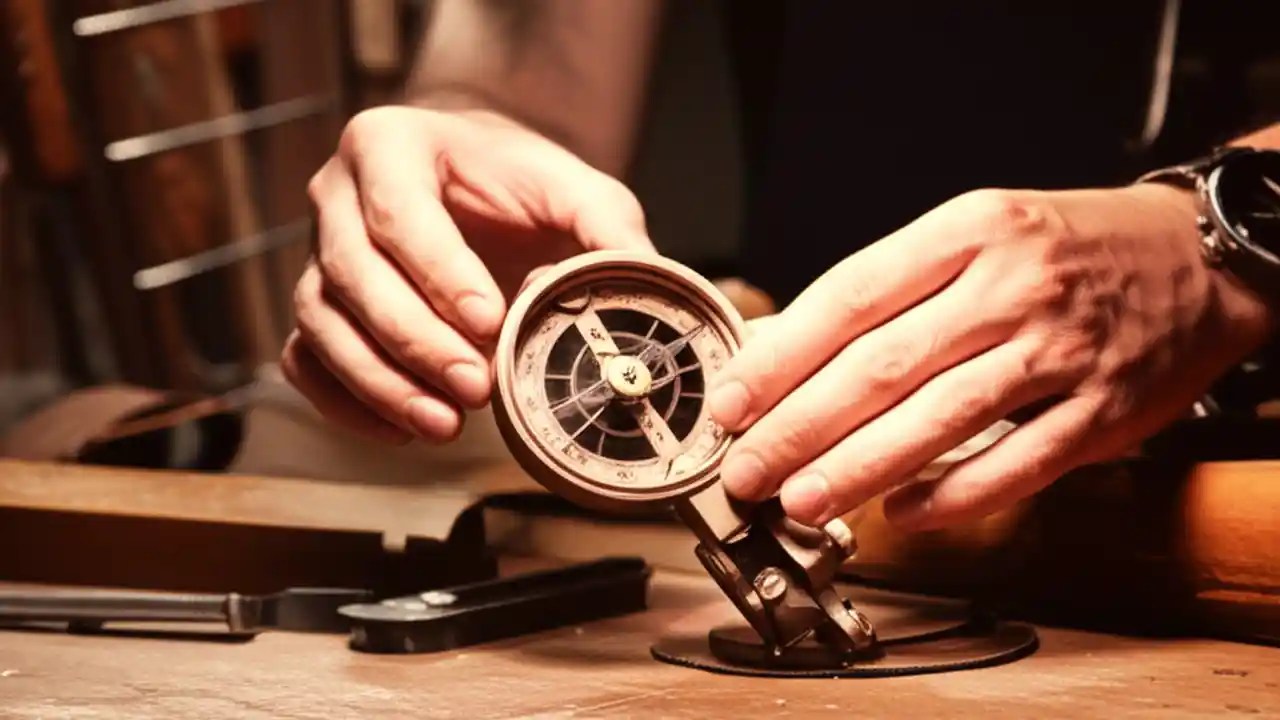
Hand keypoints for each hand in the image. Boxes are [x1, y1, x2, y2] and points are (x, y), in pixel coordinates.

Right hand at [284, 106, 652, 442]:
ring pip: (320, 324)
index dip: (440, 274)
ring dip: (380, 383)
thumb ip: (609, 225)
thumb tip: (642, 279)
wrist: (472, 184)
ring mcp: (316, 255)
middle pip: (353, 273)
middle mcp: (336, 196)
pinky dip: (346, 403)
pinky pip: (305, 361)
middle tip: (475, 386)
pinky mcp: (320, 308)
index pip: (400, 213)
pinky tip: (405, 432)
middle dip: (414, 340)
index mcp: (388, 145)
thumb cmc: (516, 182)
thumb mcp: (574, 187)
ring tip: (444, 425)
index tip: (490, 321)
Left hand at [708, 186, 1273, 529]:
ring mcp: (1060, 351)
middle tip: (745, 468)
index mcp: (968, 232)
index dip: (781, 358)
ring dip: (860, 466)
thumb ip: (886, 291)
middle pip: (883, 365)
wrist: (1195, 256)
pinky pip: (1017, 463)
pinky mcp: (1102, 410)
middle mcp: (1011, 287)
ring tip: (800, 500)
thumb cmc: (1063, 249)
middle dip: (800, 424)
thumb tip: (782, 347)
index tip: (730, 402)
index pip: (850, 298)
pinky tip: (903, 515)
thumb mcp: (973, 235)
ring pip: (941, 418)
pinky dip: (955, 495)